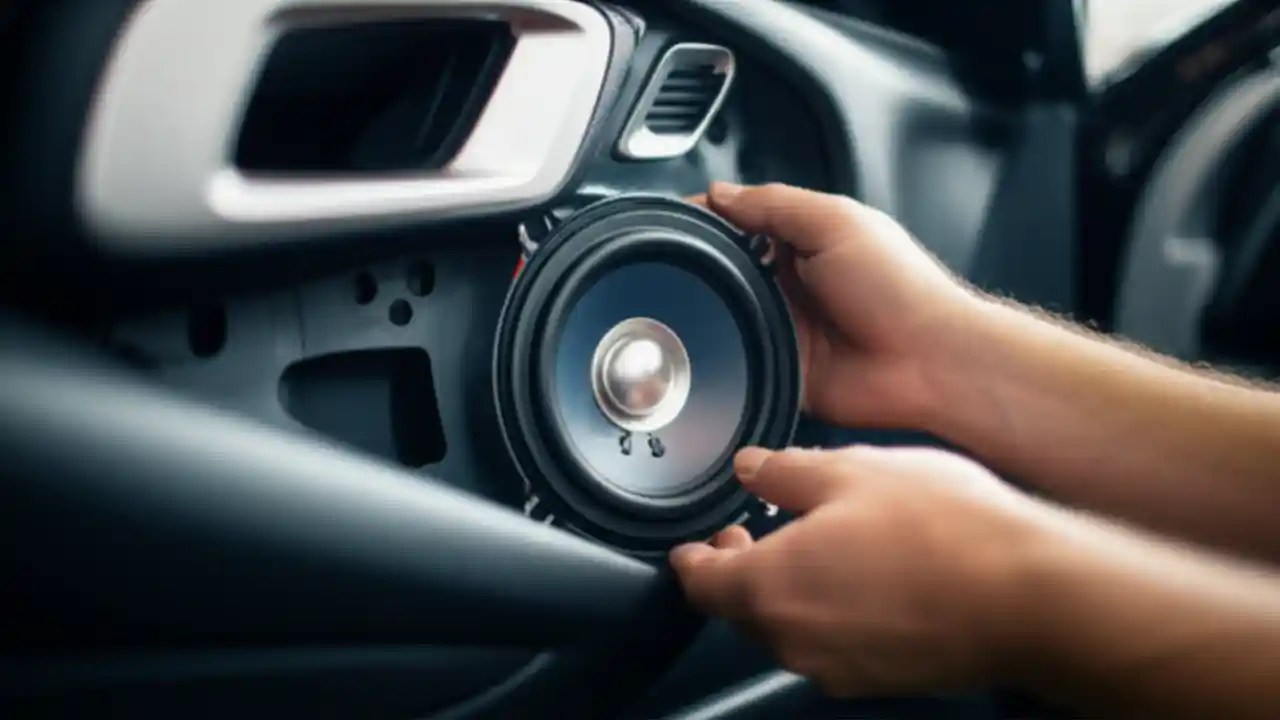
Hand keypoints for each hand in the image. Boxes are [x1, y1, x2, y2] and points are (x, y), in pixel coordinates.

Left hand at [670, 445, 1046, 696]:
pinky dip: (830, 612)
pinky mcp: (879, 679)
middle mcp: (795, 639)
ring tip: (818, 546)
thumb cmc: (945, 531)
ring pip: (788, 629)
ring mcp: (838, 666)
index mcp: (771, 585)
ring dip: (787, 591)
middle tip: (753, 533)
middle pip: (741, 610)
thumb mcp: (852, 470)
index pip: (700, 584)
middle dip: (739, 571)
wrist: (1030, 597)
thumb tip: (751, 468)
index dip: (692, 559)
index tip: (694, 545)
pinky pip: (832, 645)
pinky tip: (865, 576)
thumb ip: (785, 471)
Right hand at [696, 182, 979, 428]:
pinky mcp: (785, 370)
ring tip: (699, 310)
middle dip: (703, 270)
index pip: (743, 222)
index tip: (675, 221)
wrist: (930, 363)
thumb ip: (775, 204)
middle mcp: (793, 283)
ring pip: (728, 317)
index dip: (709, 219)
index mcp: (806, 240)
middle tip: (680, 269)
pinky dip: (729, 358)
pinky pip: (742, 364)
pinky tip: (719, 350)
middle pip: (728, 270)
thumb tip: (720, 192)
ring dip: (715, 315)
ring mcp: (788, 328)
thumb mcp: (835, 223)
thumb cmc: (900, 289)